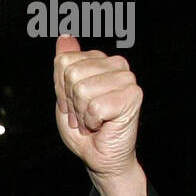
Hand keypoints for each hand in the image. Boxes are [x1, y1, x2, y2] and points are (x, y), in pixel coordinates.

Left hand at [52, 36, 141, 177]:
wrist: (101, 158)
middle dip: (71, 103)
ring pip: (82, 90)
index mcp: (100, 60)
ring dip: (82, 114)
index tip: (74, 106)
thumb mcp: (65, 98)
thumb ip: (63, 68)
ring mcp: (126, 78)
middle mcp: (116, 64)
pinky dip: (92, 122)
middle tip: (84, 116)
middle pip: (72, 74)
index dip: (62, 91)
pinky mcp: (132, 95)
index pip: (64, 62)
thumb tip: (64, 37)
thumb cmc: (85, 132)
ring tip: (93, 122)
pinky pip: (95, 106)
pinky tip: (102, 125)